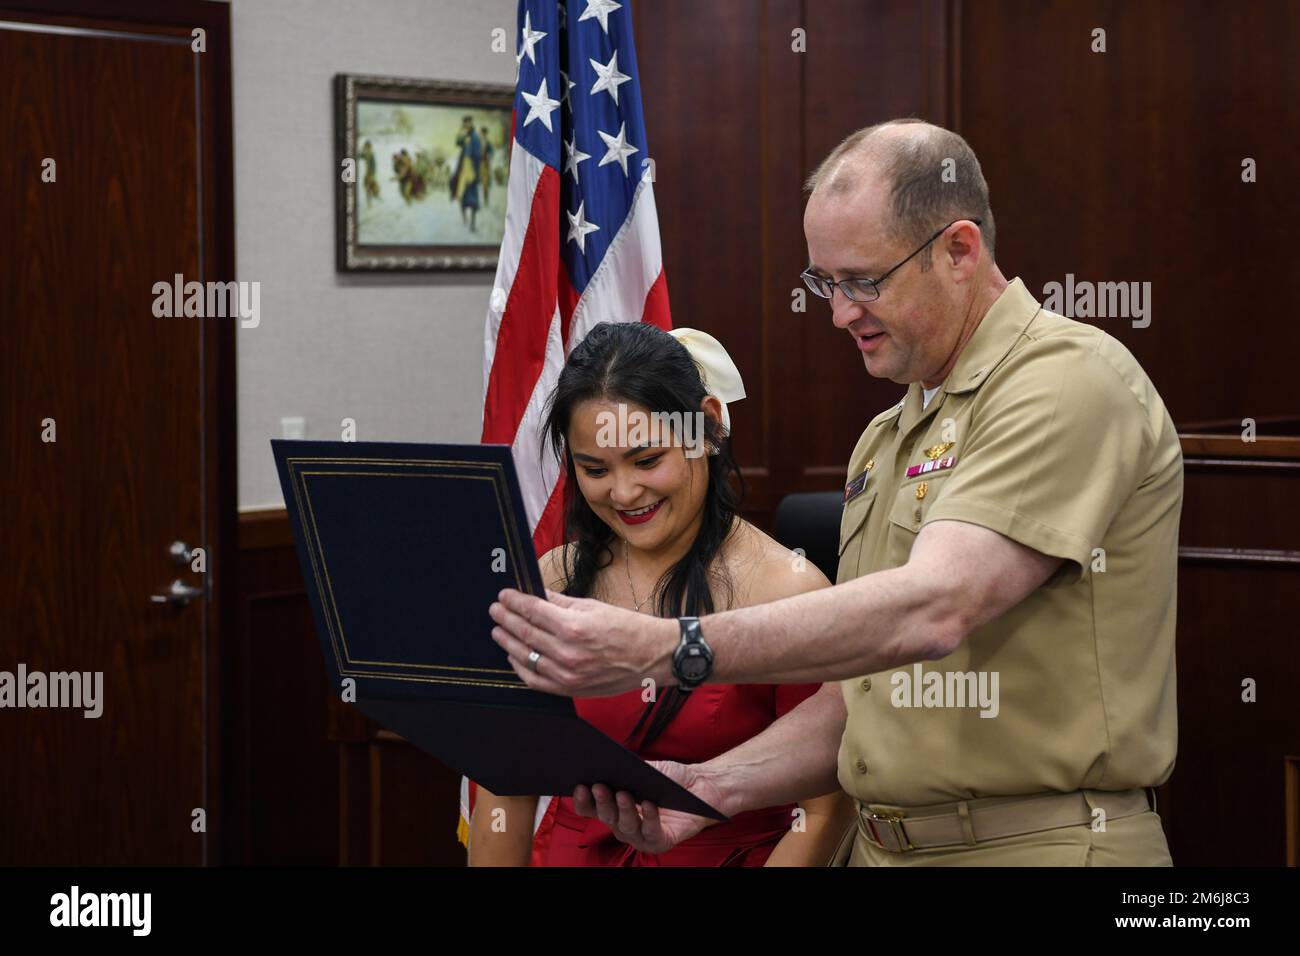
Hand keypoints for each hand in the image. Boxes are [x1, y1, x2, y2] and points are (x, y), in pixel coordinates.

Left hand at [489, 588, 676, 697]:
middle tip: (495, 609)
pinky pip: (536, 680)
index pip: (532, 611)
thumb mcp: (593, 607)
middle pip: (524, 633)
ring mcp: (567, 674)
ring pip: (526, 657)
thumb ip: (560, 603)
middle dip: (506, 618)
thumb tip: (536, 595)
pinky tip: (514, 656)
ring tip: (498, 630)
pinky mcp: (570, 689)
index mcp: (574, 627)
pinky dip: (521, 668)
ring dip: (507, 642)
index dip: (514, 601)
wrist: (653, 657)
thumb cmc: (628, 629)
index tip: (504, 594)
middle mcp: (567, 653)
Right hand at [573, 760, 725, 854]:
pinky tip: (650, 804)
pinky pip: (652, 834)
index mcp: (615, 808)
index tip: (579, 785)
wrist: (701, 786)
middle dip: (602, 802)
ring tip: (625, 794)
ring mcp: (641, 836)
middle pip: (607, 818)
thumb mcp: (647, 769)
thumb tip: (605, 762)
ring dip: (624, 811)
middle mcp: (624, 825)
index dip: (583, 801)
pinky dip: (650, 819)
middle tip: (599, 786)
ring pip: (626, 828)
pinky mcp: (660, 842)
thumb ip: (628, 769)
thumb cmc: (670, 778)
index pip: (591, 809)